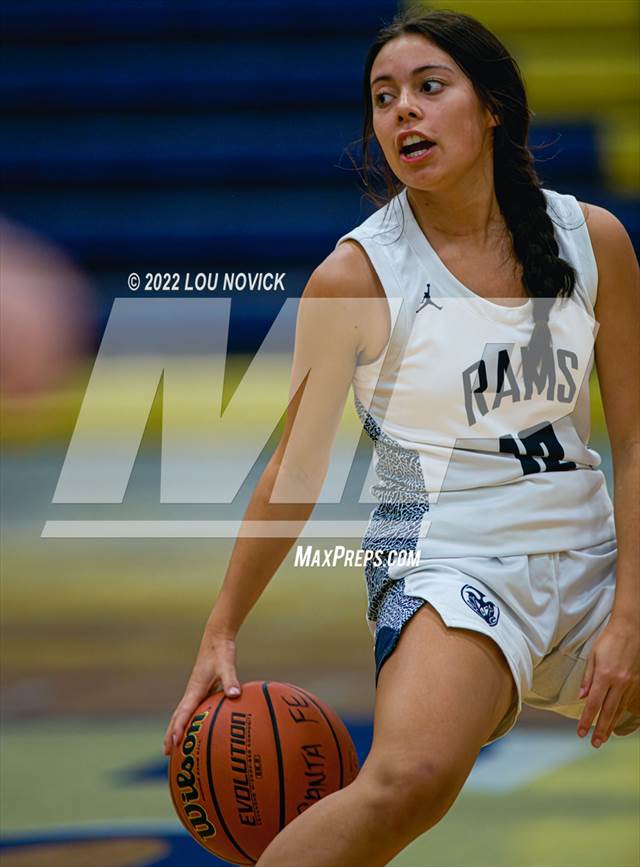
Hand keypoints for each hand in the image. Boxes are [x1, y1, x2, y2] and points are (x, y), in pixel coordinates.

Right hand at [163, 631, 241, 754]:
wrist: (217, 638)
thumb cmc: (221, 651)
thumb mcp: (227, 665)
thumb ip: (230, 680)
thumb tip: (235, 694)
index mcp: (195, 689)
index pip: (184, 712)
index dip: (178, 728)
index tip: (174, 743)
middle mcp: (192, 692)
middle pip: (178, 716)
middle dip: (171, 734)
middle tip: (167, 753)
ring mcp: (196, 691)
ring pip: (182, 714)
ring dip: (176, 729)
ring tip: (173, 746)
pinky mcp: (202, 689)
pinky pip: (192, 709)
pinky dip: (189, 721)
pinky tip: (196, 729)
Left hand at [577, 615, 639, 747]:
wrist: (631, 631)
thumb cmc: (608, 641)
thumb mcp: (592, 656)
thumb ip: (587, 678)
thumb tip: (581, 697)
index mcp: (604, 675)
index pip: (593, 703)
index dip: (586, 720)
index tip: (580, 731)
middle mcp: (618, 683)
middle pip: (608, 711)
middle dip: (600, 729)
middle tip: (594, 743)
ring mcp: (630, 684)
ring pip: (619, 710)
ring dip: (610, 725)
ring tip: (604, 737)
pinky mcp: (637, 684)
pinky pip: (628, 703)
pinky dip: (621, 714)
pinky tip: (617, 722)